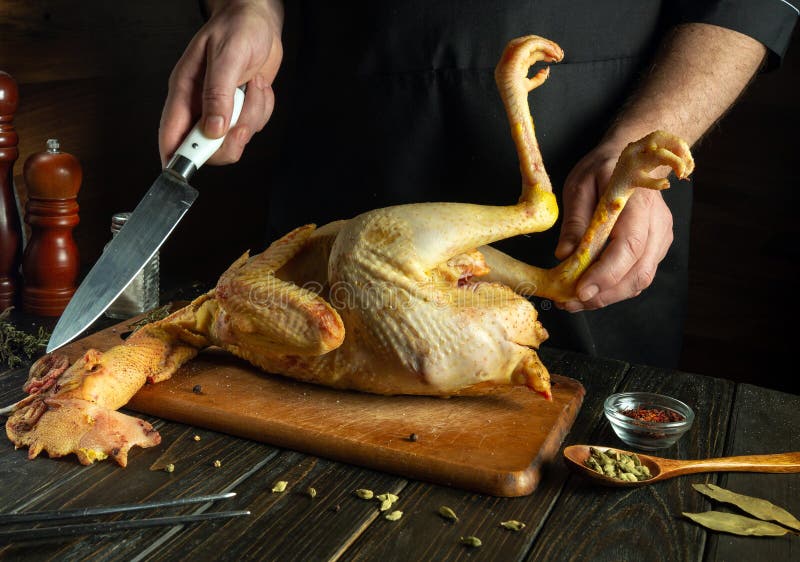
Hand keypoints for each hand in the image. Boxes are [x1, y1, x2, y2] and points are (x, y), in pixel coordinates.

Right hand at [158, 0, 282, 166]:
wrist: (261, 21)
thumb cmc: (236, 29)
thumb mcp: (225, 57)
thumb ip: (217, 95)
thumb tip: (212, 129)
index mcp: (184, 92)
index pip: (172, 135)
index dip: (175, 158)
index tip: (183, 173)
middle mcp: (200, 106)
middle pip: (207, 149)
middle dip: (230, 141)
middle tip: (241, 124)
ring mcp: (222, 110)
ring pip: (235, 140)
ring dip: (251, 117)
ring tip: (251, 87)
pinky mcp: (242, 111)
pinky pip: (254, 127)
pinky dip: (262, 109)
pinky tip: (257, 85)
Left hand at [554, 141, 674, 311]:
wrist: (634, 159)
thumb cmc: (603, 168)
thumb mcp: (579, 186)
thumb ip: (575, 221)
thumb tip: (564, 255)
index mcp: (639, 203)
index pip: (629, 246)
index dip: (606, 273)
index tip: (580, 291)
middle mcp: (657, 223)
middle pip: (637, 271)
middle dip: (603, 294)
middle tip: (569, 302)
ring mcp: (661, 237)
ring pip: (640, 279)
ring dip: (607, 297)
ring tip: (574, 301)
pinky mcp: (656, 247)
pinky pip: (638, 275)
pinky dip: (615, 289)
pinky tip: (591, 291)